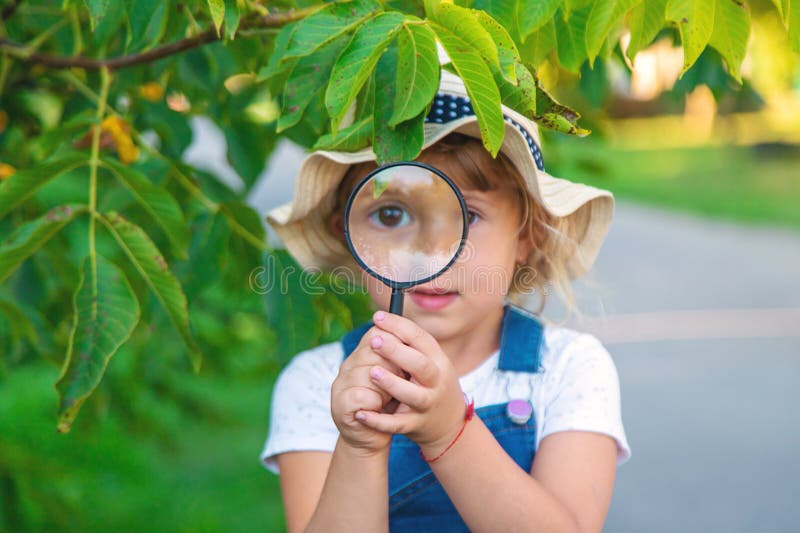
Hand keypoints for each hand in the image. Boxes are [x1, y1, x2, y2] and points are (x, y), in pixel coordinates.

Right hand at [330, 326, 406, 454]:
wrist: (370, 437)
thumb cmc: (388, 405)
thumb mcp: (395, 378)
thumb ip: (400, 359)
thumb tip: (411, 339)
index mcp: (363, 354)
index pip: (377, 333)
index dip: (397, 342)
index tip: (410, 356)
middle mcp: (349, 365)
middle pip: (374, 350)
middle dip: (396, 366)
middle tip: (404, 380)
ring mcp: (341, 384)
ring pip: (369, 372)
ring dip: (387, 386)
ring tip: (390, 398)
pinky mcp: (340, 405)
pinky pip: (360, 396)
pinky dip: (375, 403)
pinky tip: (378, 408)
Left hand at [353, 311, 468, 455]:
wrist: (449, 425)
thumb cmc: (431, 385)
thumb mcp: (431, 363)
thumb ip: (411, 346)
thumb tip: (382, 321)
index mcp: (438, 361)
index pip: (421, 339)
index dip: (399, 326)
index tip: (377, 317)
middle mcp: (436, 382)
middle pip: (420, 364)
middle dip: (397, 352)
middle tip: (374, 340)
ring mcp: (427, 405)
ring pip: (412, 395)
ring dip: (392, 383)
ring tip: (372, 372)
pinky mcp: (416, 425)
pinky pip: (397, 424)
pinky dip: (378, 421)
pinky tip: (360, 413)